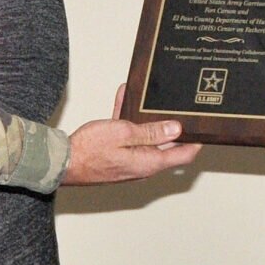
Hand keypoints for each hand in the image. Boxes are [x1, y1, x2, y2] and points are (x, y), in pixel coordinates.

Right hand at [62, 85, 201, 184]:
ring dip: (146, 120)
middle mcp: (142, 166)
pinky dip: (128, 121)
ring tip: (147, 99)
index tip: (202, 128)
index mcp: (149, 163)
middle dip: (171, 126)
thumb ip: (150, 131)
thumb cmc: (88, 151)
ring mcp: (129, 162)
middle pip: (166, 146)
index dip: (196, 142)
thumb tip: (175, 129)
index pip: (183, 155)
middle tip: (177, 110)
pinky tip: (124, 100)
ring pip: (145, 139)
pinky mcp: (115, 156)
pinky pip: (127, 137)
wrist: (61, 162)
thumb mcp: (123, 133)